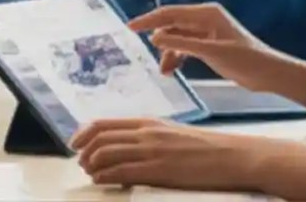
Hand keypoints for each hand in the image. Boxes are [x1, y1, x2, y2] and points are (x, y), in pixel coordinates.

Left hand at [71, 118, 279, 191]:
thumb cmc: (205, 148)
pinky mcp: (158, 170)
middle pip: (100, 138)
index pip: (104, 124)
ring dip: (91, 165)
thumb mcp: (173, 134)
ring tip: (91, 173)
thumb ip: (149, 137)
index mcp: (149, 123)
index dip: (83, 134)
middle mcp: (146, 133)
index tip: (74, 144)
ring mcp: (151, 151)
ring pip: (106, 154)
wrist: (231, 155)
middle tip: (81, 163)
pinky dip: (105, 177)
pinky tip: (101, 182)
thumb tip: (127, 146)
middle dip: (84, 152)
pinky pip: (121, 172)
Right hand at [128, 4, 284, 91]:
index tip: (130, 27)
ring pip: (177, 38)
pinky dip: (177, 56)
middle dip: (158, 38)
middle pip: (172, 24)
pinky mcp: (208, 45)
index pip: (171, 13)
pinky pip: (185, 47)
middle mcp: (204, 18)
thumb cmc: (245, 60)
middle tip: (140, 52)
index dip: (149, 19)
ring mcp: (206, 32)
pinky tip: (172, 70)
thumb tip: (155, 37)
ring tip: (165, 71)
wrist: (268, 73)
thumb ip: (183, 44)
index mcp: (207, 13)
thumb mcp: (211, 52)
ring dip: (168, 52)